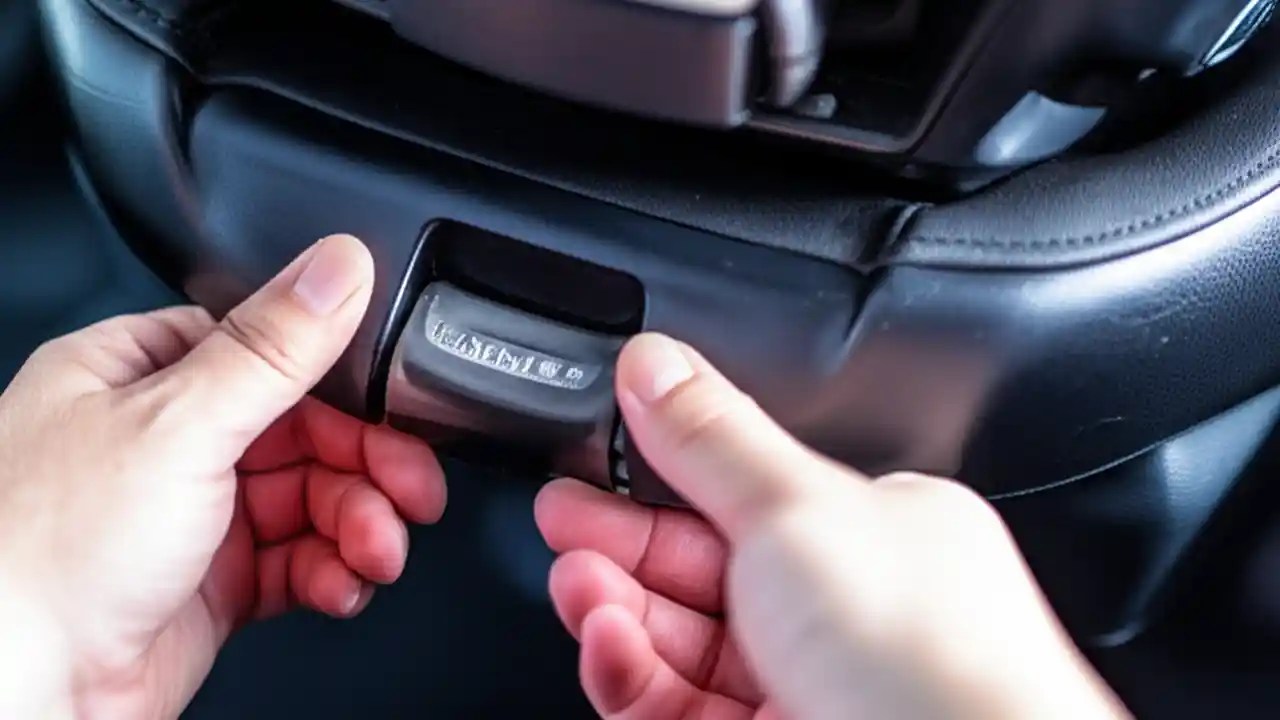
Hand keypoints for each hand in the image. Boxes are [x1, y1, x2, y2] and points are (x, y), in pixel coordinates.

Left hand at [0, 235, 445, 718]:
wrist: (17, 698)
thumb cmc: (42, 556)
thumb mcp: (179, 424)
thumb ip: (274, 347)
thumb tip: (341, 264)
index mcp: (135, 375)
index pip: (266, 353)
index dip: (340, 383)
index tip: (393, 407)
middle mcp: (161, 440)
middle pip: (303, 432)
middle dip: (367, 466)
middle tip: (412, 491)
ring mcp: (187, 517)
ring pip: (309, 501)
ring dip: (359, 525)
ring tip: (376, 551)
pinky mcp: (210, 585)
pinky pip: (297, 563)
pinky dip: (333, 572)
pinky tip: (343, 583)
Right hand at [536, 334, 1129, 719]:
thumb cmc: (929, 658)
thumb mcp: (799, 510)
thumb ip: (713, 438)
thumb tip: (655, 363)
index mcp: (873, 534)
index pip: (745, 492)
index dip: (665, 475)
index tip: (599, 460)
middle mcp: (845, 613)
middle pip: (705, 569)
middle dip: (624, 542)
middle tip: (564, 520)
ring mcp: (807, 688)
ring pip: (681, 643)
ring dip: (618, 608)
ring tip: (580, 586)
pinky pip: (674, 705)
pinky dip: (631, 674)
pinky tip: (610, 646)